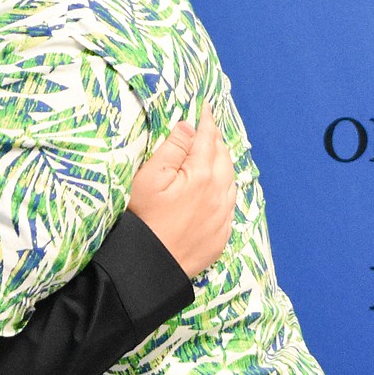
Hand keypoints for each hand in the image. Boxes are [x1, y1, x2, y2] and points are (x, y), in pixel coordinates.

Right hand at [128, 106, 235, 277]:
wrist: (150, 268)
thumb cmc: (142, 221)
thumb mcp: (149, 178)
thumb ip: (172, 149)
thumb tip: (188, 126)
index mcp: (202, 175)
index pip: (207, 138)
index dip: (206, 120)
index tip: (206, 106)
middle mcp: (219, 194)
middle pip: (224, 157)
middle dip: (216, 140)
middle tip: (207, 129)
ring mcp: (222, 218)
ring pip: (231, 181)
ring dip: (224, 164)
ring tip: (214, 156)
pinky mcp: (220, 237)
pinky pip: (229, 206)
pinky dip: (225, 190)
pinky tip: (216, 191)